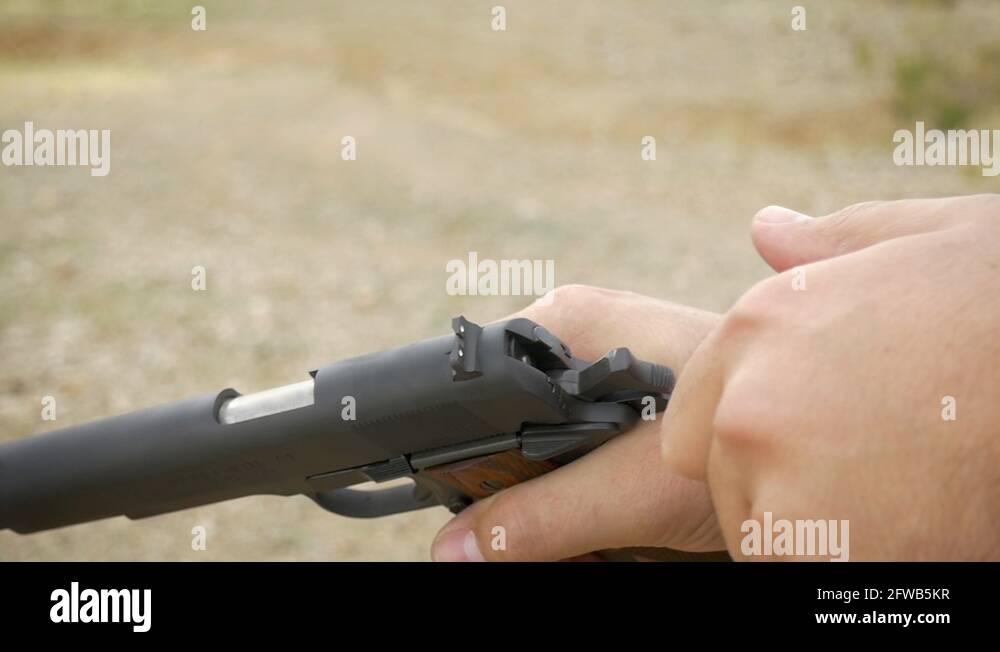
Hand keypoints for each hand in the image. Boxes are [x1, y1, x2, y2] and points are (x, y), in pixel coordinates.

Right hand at [431, 285, 725, 560]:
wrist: (833, 441)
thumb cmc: (754, 425)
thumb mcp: (637, 482)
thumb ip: (546, 513)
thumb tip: (457, 548)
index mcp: (570, 327)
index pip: (477, 382)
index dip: (469, 450)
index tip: (478, 507)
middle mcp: (584, 348)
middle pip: (505, 429)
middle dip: (519, 492)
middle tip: (558, 531)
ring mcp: (612, 385)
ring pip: (542, 458)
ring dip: (557, 509)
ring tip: (600, 533)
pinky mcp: (635, 423)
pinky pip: (582, 470)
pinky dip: (588, 509)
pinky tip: (618, 530)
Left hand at [662, 195, 999, 559]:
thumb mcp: (920, 244)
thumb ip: (828, 244)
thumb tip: (768, 229)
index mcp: (756, 329)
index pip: (693, 427)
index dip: (746, 444)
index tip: (810, 446)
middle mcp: (748, 401)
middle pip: (725, 483)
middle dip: (780, 485)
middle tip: (870, 470)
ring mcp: (781, 477)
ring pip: (761, 535)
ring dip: (815, 530)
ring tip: (900, 495)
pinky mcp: (825, 551)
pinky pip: (801, 574)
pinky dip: (849, 565)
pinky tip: (913, 530)